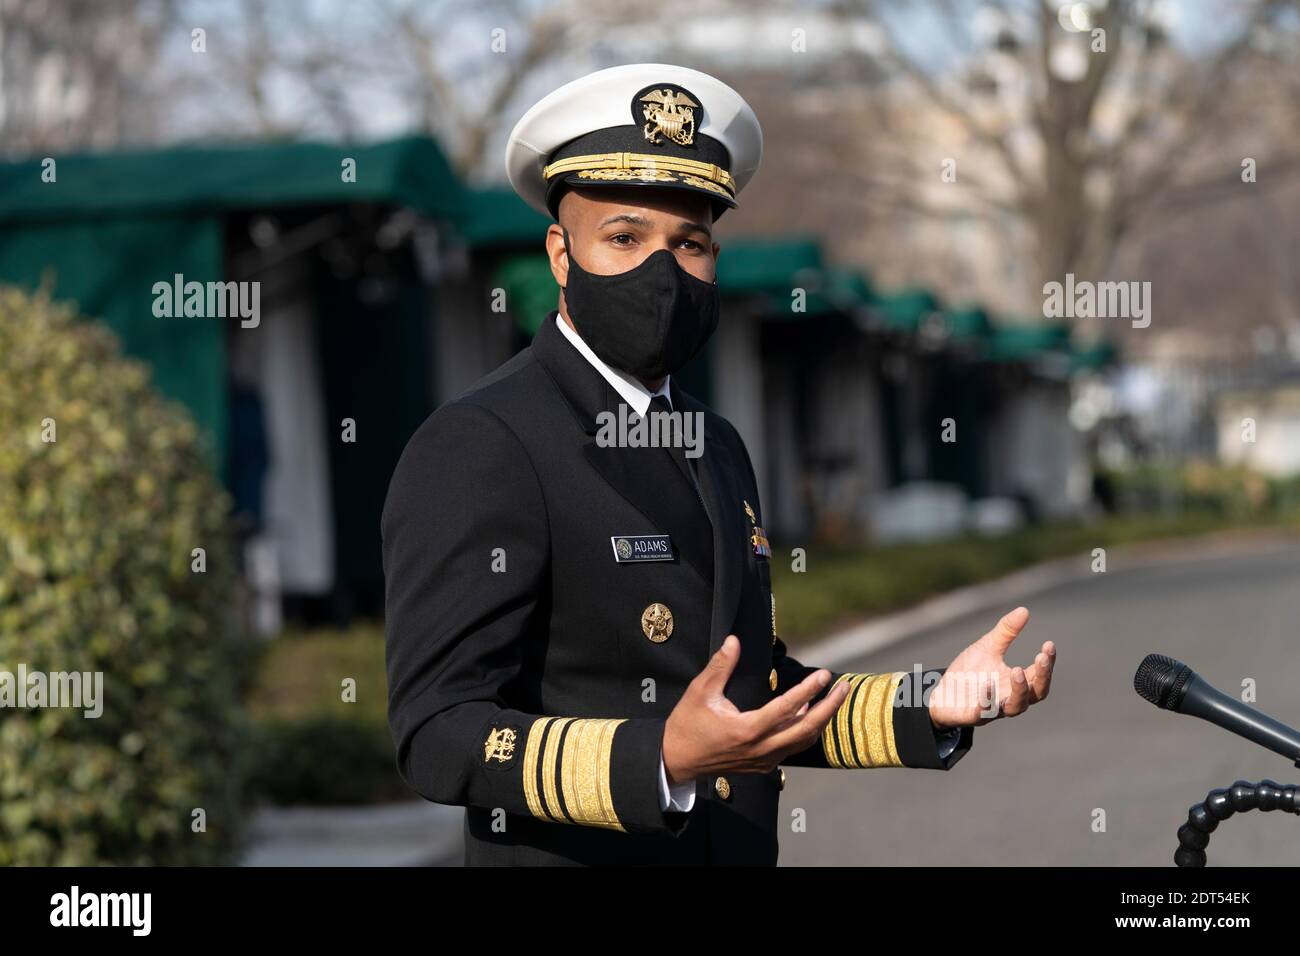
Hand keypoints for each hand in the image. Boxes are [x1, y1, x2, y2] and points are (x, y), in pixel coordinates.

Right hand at [662, 635, 849, 785]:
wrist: (678, 759)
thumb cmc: (687, 723)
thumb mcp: (700, 691)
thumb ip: (720, 666)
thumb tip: (734, 640)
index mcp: (747, 730)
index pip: (786, 708)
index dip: (808, 690)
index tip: (823, 675)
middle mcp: (761, 749)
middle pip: (806, 728)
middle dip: (828, 707)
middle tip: (843, 687)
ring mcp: (764, 761)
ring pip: (802, 740)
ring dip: (820, 720)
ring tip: (833, 698)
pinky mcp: (763, 766)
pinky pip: (792, 748)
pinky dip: (804, 731)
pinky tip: (808, 715)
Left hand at [928, 607, 1054, 729]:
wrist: (941, 693)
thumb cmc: (969, 672)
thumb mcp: (987, 647)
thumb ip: (1005, 632)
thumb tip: (1024, 610)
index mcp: (1016, 682)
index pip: (1040, 675)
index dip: (1047, 662)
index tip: (1049, 644)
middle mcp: (1010, 698)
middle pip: (1036, 694)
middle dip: (1042, 677)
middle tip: (1041, 658)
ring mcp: (993, 709)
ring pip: (1016, 707)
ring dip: (1019, 691)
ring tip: (1017, 671)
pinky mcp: (973, 716)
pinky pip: (983, 713)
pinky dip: (986, 700)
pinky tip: (986, 684)